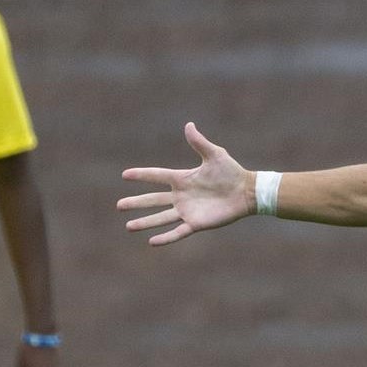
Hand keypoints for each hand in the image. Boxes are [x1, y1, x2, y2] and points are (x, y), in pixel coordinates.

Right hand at [118, 122, 253, 245]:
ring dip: (145, 222)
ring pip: (161, 218)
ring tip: (128, 226)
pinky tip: (151, 242)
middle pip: (153, 200)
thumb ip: (199, 142)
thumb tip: (188, 124)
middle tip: (119, 205)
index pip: (157, 176)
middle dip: (136, 203)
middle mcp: (181, 196)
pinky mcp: (197, 223)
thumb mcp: (214, 154)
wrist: (247, 192)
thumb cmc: (232, 172)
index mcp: (182, 179)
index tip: (124, 175)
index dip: (141, 175)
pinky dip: (165, 238)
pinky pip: (178, 232)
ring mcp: (188, 211)